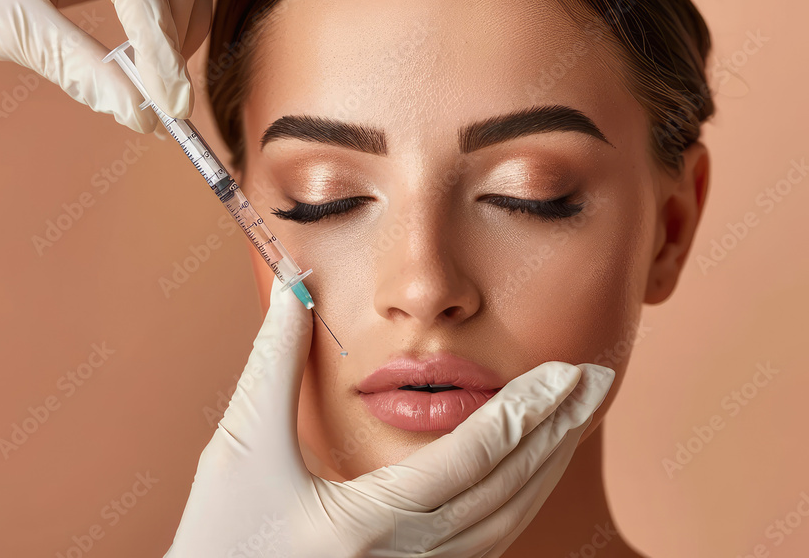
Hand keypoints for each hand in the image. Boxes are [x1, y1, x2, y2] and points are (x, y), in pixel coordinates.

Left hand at [0, 0, 211, 131]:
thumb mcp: (12, 30)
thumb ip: (82, 69)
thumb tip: (142, 116)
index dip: (161, 41)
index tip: (171, 104)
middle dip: (177, 32)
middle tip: (161, 97)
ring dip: (182, 25)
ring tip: (153, 75)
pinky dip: (168, 17)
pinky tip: (146, 52)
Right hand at [166, 277, 616, 556]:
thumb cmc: (220, 537)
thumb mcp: (242, 446)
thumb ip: (275, 360)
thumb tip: (296, 285)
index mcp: (371, 521)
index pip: (472, 457)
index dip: (526, 410)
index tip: (568, 371)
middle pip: (509, 491)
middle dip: (558, 432)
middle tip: (597, 382)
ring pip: (506, 525)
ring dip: (545, 468)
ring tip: (572, 421)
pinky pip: (485, 546)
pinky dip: (517, 504)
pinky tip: (526, 474)